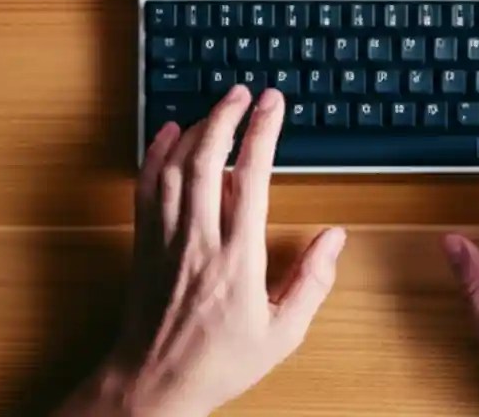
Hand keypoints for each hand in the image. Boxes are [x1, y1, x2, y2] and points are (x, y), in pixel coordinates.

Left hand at [57, 87, 345, 416]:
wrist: (152, 386)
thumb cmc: (217, 363)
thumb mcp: (282, 334)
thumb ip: (312, 282)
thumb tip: (334, 239)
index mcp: (236, 258)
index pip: (250, 179)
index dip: (263, 133)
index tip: (273, 104)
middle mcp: (198, 240)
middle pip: (207, 160)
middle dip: (226, 116)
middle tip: (243, 92)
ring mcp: (166, 240)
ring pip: (174, 168)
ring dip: (195, 129)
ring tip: (216, 107)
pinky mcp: (144, 245)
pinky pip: (147, 188)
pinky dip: (156, 154)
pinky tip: (169, 134)